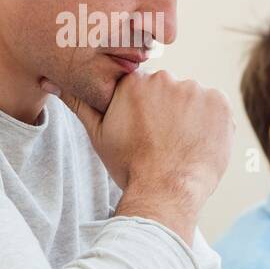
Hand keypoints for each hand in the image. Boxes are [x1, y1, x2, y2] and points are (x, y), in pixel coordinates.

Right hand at [47, 70, 232, 207]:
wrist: (166, 190)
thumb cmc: (130, 165)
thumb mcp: (98, 134)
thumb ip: (79, 102)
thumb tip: (49, 80)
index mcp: (134, 81)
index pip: (145, 87)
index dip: (148, 111)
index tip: (149, 131)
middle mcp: (164, 78)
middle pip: (170, 91)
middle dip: (169, 111)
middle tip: (165, 140)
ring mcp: (194, 89)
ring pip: (194, 98)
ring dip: (191, 116)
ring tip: (182, 143)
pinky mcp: (219, 101)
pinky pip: (216, 106)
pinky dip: (212, 122)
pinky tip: (199, 142)